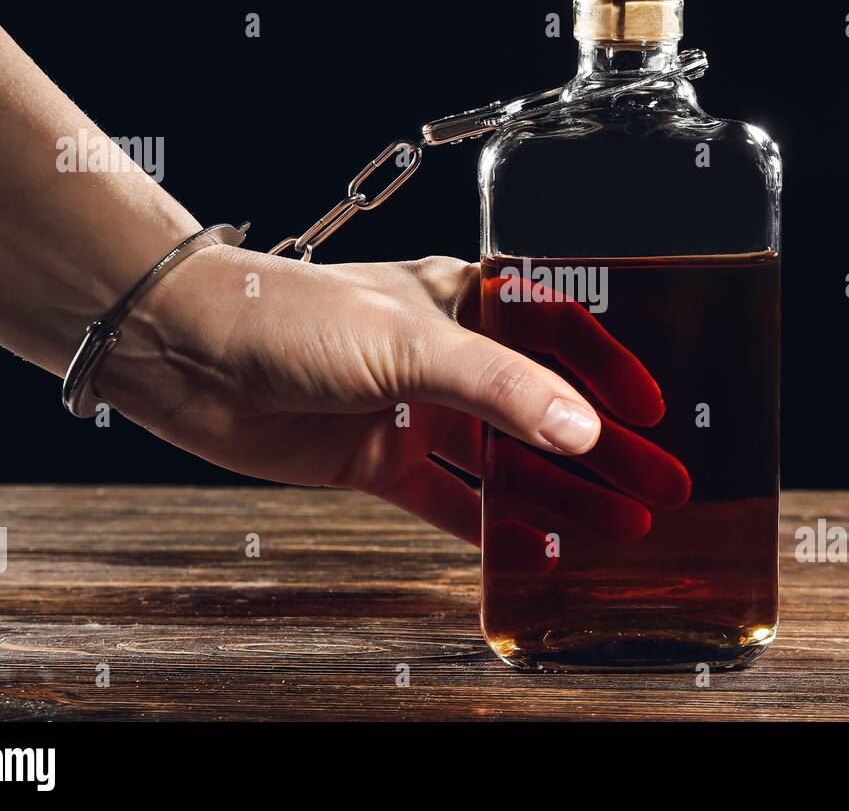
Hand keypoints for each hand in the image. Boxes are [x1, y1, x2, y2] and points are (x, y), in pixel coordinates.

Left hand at [98, 247, 686, 548]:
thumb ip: (499, 387)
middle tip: (661, 483)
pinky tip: (540, 550)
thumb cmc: (291, 314)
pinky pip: (453, 502)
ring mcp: (415, 411)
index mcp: (462, 299)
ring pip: (505, 462)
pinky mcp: (381, 461)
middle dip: (602, 446)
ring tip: (622, 525)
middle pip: (541, 407)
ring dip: (560, 492)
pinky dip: (494, 528)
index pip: (559, 334)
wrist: (186, 355)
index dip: (610, 373)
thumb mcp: (408, 341)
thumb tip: (584, 431)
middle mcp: (446, 356)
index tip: (656, 412)